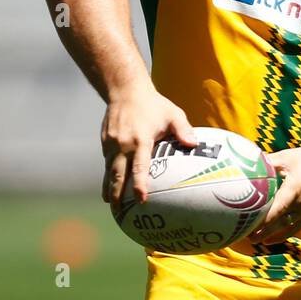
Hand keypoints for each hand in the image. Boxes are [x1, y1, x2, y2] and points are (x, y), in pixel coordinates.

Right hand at [101, 83, 197, 207]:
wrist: (124, 89)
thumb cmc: (154, 104)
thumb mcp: (172, 113)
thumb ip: (183, 130)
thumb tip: (195, 144)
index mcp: (141, 139)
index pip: (139, 166)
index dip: (140, 184)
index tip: (141, 199)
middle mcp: (124, 143)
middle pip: (118, 174)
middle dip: (117, 194)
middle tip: (119, 211)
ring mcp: (112, 143)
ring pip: (109, 170)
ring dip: (108, 188)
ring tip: (109, 204)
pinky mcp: (105, 141)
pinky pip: (107, 162)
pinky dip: (107, 175)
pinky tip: (109, 186)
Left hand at [251, 146, 300, 245]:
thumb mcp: (288, 156)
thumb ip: (269, 162)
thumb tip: (247, 163)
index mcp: (296, 187)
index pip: (278, 207)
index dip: (264, 218)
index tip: (250, 223)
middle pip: (280, 220)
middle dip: (263, 230)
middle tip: (245, 235)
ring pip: (286, 227)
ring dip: (270, 234)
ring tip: (253, 239)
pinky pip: (295, 229)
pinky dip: (282, 236)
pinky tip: (269, 240)